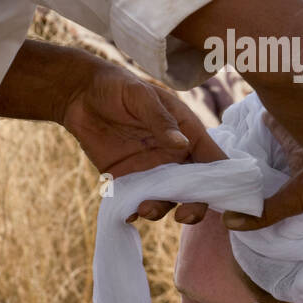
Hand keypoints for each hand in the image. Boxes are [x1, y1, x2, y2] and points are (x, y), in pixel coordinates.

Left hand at [62, 62, 226, 230]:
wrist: (80, 95)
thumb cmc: (117, 87)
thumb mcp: (140, 96)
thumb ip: (160, 120)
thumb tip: (182, 145)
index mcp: (187, 133)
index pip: (213, 159)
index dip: (223, 180)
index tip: (222, 198)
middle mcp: (174, 156)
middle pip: (195, 188)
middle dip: (195, 206)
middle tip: (183, 216)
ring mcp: (151, 170)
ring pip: (166, 199)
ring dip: (160, 209)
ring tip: (143, 208)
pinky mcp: (126, 180)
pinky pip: (135, 201)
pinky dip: (133, 211)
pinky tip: (127, 212)